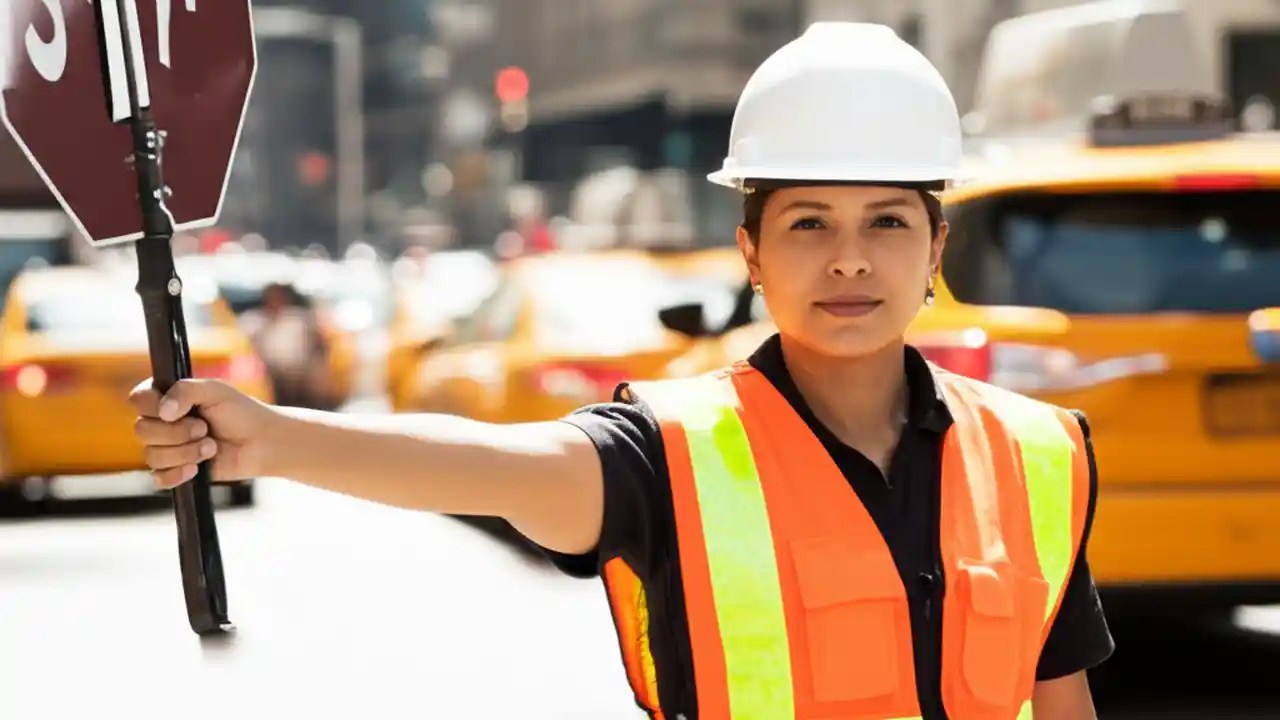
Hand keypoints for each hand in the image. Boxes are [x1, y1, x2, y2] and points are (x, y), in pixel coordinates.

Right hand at [130, 379, 281, 487]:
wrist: (262, 443)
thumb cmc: (241, 412)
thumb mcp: (216, 390)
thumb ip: (186, 391)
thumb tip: (164, 411)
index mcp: (168, 398)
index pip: (138, 400)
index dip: (153, 407)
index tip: (178, 411)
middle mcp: (163, 423)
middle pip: (142, 431)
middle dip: (177, 433)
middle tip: (204, 428)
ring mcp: (168, 448)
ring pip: (152, 456)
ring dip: (185, 452)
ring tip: (211, 447)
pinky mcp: (177, 471)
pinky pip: (158, 479)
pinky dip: (177, 474)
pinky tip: (197, 469)